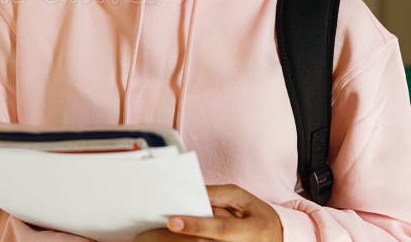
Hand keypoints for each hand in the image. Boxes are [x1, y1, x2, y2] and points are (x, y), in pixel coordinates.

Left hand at [133, 184, 282, 241]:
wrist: (274, 239)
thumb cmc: (256, 215)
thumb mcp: (241, 198)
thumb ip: (217, 195)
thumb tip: (191, 192)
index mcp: (251, 231)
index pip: (219, 229)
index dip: (195, 225)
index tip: (171, 220)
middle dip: (178, 236)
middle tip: (153, 228)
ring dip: (176, 240)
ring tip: (156, 232)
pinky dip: (185, 241)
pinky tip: (171, 233)